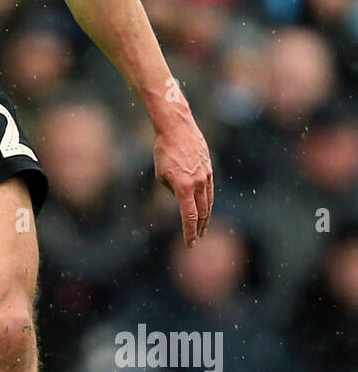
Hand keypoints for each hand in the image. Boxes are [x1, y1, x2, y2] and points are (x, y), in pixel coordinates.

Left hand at [153, 110, 213, 247]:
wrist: (177, 127)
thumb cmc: (163, 150)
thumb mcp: (161, 175)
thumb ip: (172, 190)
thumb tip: (182, 199)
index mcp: (184, 187)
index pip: (189, 217)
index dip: (190, 232)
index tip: (190, 244)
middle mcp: (198, 183)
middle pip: (202, 212)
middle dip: (199, 228)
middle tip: (197, 239)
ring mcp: (206, 175)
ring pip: (209, 202)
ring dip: (206, 217)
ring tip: (203, 228)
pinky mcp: (209, 168)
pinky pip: (210, 189)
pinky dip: (207, 201)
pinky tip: (205, 207)